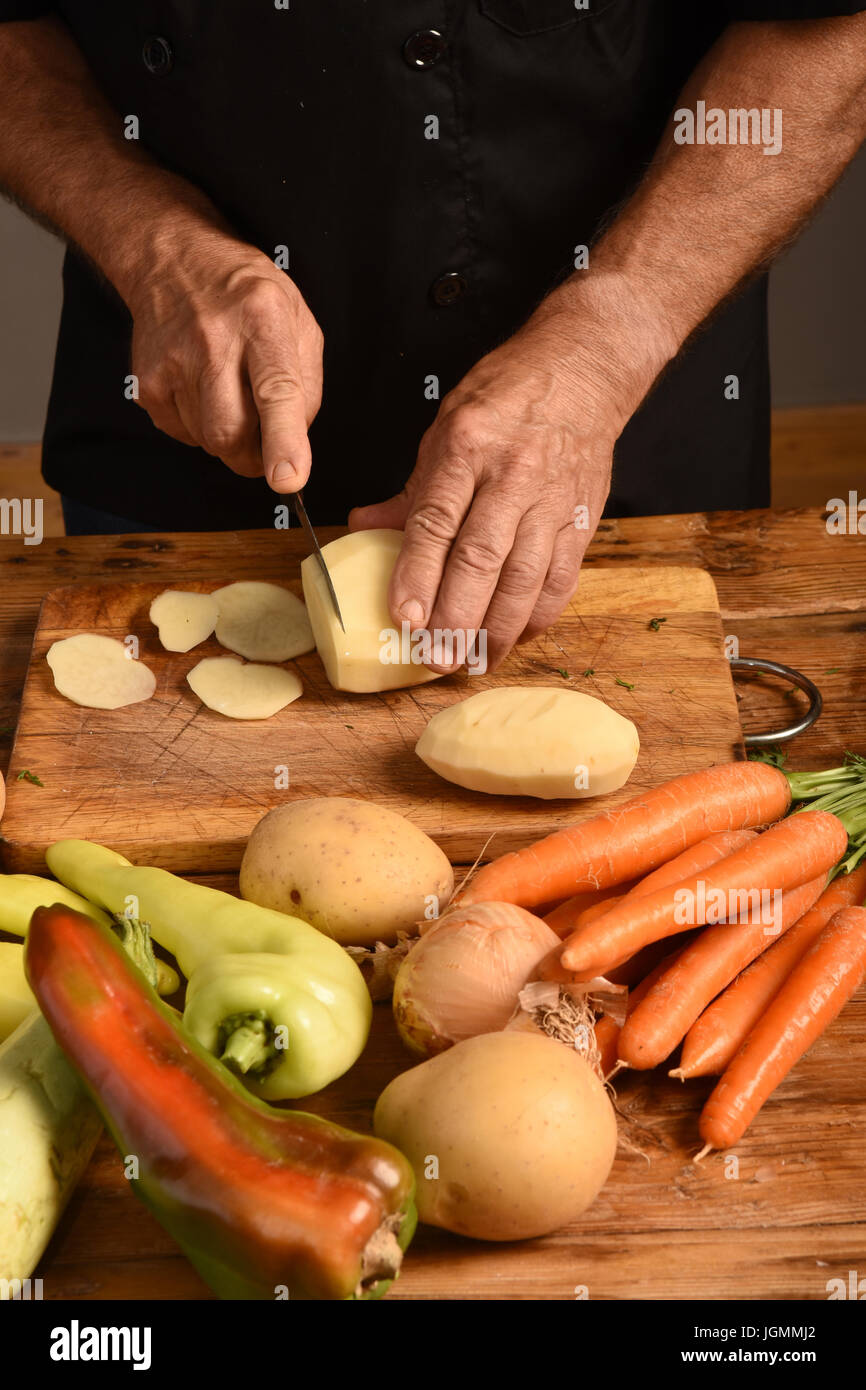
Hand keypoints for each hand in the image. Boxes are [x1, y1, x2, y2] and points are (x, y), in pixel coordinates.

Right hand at [128, 235, 323, 489]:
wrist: (174, 260)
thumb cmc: (247, 296)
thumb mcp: (298, 321)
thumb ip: (307, 385)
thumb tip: (296, 444)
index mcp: (264, 321)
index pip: (276, 390)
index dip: (283, 441)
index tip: (288, 479)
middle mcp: (214, 340)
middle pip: (232, 434)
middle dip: (254, 456)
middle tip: (264, 440)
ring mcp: (173, 362)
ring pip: (207, 441)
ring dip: (227, 437)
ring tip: (230, 392)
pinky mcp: (147, 382)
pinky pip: (181, 434)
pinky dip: (199, 428)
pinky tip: (203, 391)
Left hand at [349, 317, 617, 671]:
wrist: (582, 371)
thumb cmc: (507, 397)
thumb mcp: (444, 428)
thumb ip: (411, 490)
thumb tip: (363, 529)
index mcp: (466, 447)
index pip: (436, 522)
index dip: (418, 575)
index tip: (404, 616)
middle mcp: (511, 475)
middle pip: (480, 559)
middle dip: (456, 617)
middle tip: (435, 656)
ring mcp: (551, 500)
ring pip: (524, 578)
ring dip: (497, 629)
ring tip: (473, 660)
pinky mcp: (581, 519)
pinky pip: (560, 579)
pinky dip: (537, 616)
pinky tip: (517, 636)